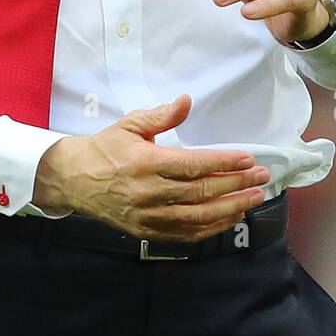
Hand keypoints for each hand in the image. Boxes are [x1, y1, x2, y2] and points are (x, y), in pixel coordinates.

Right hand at [32, 94, 270, 240]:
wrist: (73, 180)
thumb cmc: (105, 148)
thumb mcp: (129, 125)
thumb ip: (160, 116)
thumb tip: (186, 101)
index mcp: (145, 163)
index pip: (193, 165)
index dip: (223, 163)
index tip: (248, 158)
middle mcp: (149, 193)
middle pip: (202, 193)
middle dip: (236, 185)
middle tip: (262, 176)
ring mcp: (149, 217)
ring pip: (198, 217)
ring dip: (231, 209)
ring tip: (254, 198)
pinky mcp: (148, 232)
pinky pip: (187, 234)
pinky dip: (212, 228)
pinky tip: (230, 217)